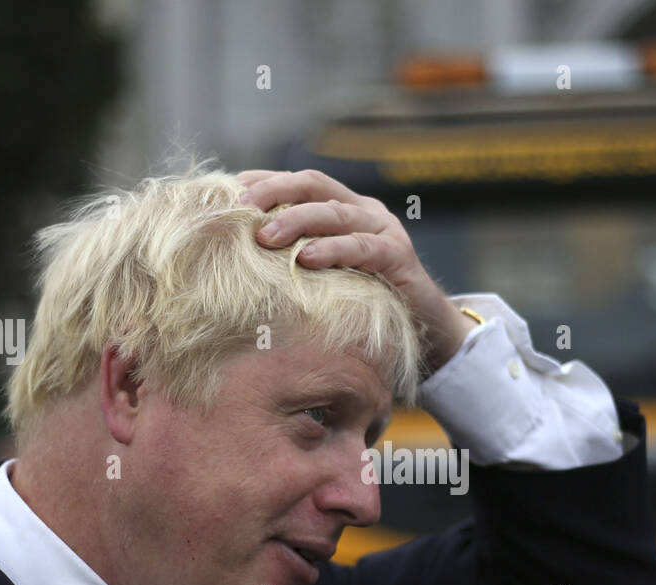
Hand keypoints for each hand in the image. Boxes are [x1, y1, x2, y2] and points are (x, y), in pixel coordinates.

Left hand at [234, 168, 477, 374]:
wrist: (427, 332)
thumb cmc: (366, 306)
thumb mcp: (326, 277)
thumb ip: (296, 259)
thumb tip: (243, 256)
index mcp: (344, 208)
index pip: (298, 182)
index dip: (264, 180)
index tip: (228, 192)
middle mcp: (364, 211)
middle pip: (314, 185)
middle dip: (274, 192)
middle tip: (241, 208)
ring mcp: (385, 230)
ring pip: (336, 212)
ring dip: (297, 220)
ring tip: (265, 237)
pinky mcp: (400, 257)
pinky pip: (364, 247)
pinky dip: (334, 249)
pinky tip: (306, 260)